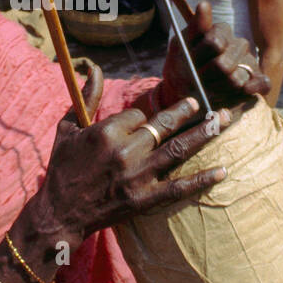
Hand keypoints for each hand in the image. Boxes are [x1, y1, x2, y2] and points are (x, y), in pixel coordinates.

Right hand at [32, 64, 230, 245]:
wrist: (59, 214)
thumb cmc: (61, 169)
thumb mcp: (68, 128)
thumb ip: (86, 97)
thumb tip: (95, 67)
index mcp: (105, 132)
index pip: (138, 114)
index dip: (142, 117)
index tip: (144, 122)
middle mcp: (125, 151)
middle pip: (164, 125)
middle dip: (187, 111)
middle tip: (205, 104)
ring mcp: (137, 176)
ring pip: (178, 149)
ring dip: (204, 133)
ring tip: (224, 120)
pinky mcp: (144, 199)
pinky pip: (179, 187)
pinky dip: (202, 180)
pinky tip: (223, 171)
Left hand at [160, 2, 269, 111]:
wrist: (188, 91)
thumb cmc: (184, 65)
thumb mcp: (181, 46)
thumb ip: (196, 27)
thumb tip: (204, 3)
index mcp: (221, 31)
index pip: (214, 43)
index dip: (199, 58)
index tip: (189, 63)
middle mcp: (238, 44)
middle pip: (223, 65)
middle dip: (206, 77)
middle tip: (198, 79)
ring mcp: (249, 62)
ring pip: (238, 77)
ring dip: (218, 89)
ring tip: (209, 89)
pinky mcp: (257, 79)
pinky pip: (263, 82)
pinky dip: (253, 88)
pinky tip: (244, 90)